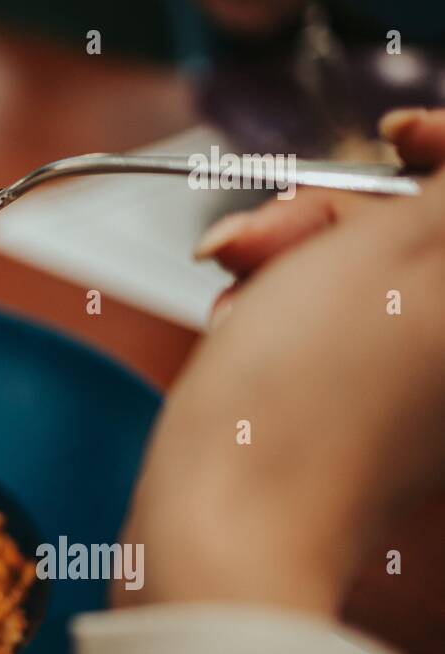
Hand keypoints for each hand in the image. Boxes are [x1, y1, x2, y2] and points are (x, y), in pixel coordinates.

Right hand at [118, 108, 444, 615]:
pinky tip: (237, 325)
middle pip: (416, 231)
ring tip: (233, 290)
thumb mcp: (396, 246)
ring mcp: (418, 387)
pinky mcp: (366, 409)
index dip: (438, 144)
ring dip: (287, 259)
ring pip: (362, 272)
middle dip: (330, 213)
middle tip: (259, 235)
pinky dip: (279, 308)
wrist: (230, 518)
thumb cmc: (302, 391)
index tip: (388, 135)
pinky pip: (333, 324)